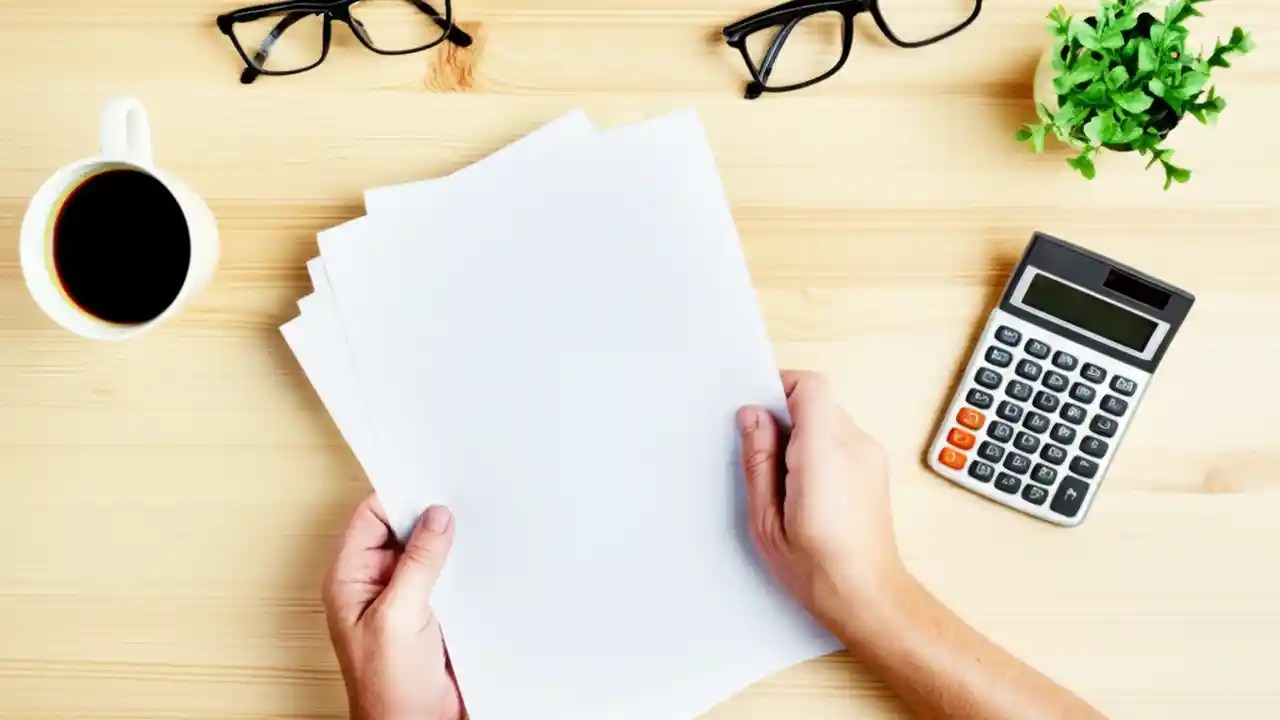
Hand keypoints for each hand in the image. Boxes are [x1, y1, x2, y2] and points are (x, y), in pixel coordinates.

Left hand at [322, 494, 462, 719]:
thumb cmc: (388, 688)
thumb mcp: (399, 616)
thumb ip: (417, 563)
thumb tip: (435, 518)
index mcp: (350, 579)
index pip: (370, 518)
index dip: (398, 498)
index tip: (430, 485)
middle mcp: (373, 584)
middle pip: (399, 531)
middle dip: (426, 517)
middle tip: (456, 501)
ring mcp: (402, 598)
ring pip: (424, 553)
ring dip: (446, 544)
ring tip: (469, 528)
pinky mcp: (428, 612)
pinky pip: (443, 576)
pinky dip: (459, 566)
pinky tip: (475, 560)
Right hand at [737, 370, 905, 635]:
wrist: (867, 596)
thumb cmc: (816, 567)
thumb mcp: (766, 518)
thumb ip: (758, 459)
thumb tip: (752, 415)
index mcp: (824, 453)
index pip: (808, 386)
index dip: (779, 389)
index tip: (757, 414)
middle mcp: (855, 445)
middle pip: (817, 402)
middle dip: (786, 420)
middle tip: (765, 461)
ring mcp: (871, 455)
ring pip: (829, 420)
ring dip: (804, 438)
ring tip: (787, 485)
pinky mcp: (876, 468)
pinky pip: (842, 440)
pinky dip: (821, 452)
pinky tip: (808, 492)